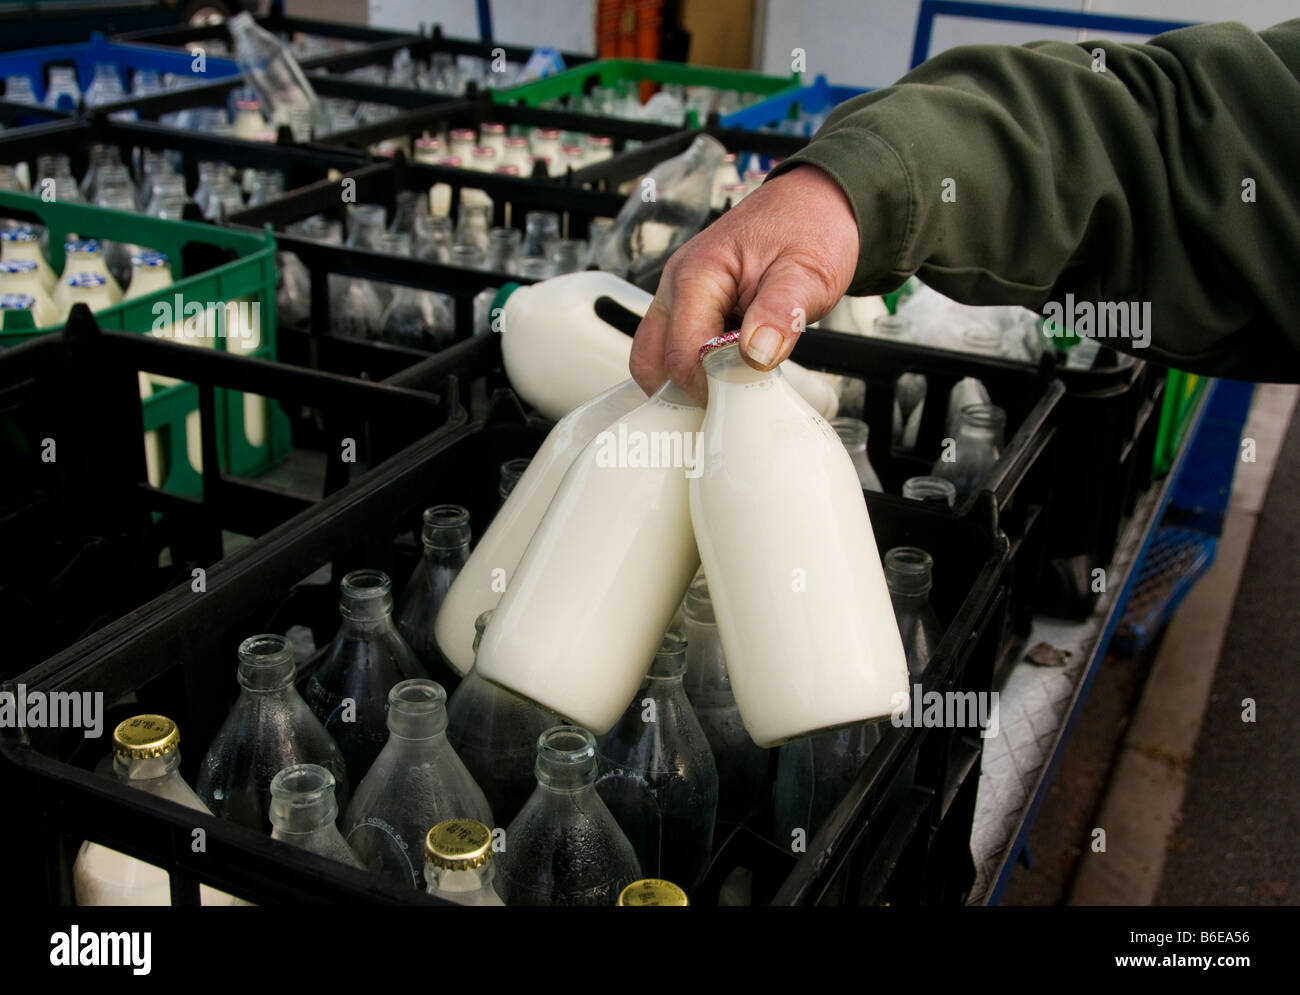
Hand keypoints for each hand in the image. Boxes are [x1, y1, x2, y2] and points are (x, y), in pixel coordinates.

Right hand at [629, 164, 859, 403]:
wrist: (815, 202)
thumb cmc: (811, 229)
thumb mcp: (809, 273)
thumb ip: (782, 313)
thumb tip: (755, 355)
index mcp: (697, 274)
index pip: (681, 352)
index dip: (708, 386)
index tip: (740, 400)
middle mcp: (676, 284)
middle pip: (650, 359)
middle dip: (683, 391)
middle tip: (726, 406)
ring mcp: (678, 295)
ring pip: (655, 356)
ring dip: (685, 381)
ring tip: (728, 390)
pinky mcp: (689, 305)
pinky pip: (675, 346)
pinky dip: (694, 368)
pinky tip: (729, 373)